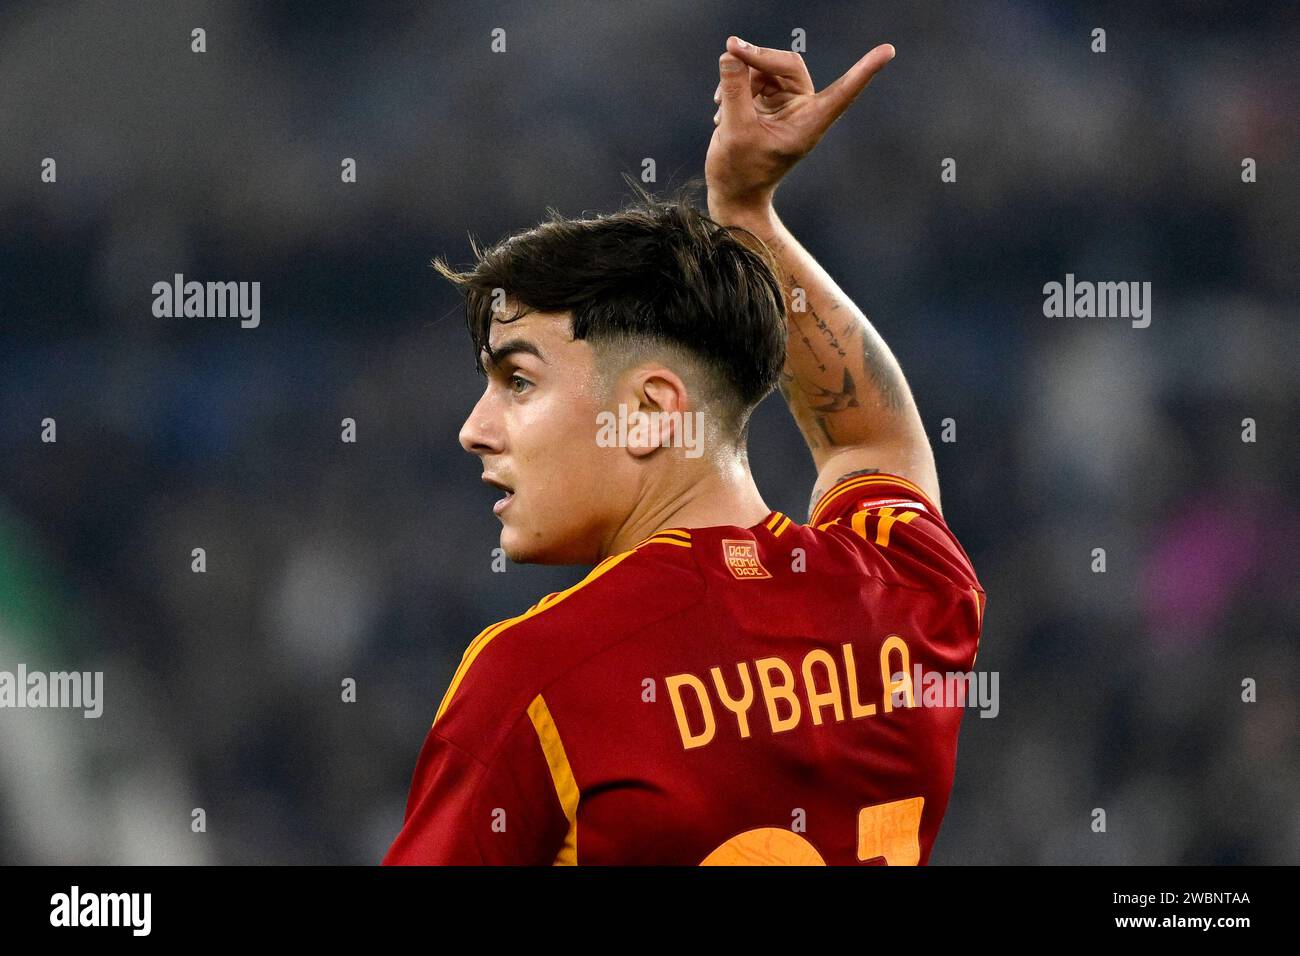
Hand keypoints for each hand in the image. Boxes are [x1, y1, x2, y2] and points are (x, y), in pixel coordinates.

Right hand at [705, 36, 894, 222]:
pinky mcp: (766, 103)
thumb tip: (732, 54)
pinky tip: (720, 111)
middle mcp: (802, 110)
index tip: (888, 51)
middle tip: (730, 49)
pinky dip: (734, 87)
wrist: (732, 194)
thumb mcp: (735, 131)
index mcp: (809, 123)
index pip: (842, 92)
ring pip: (765, 69)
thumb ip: (734, 92)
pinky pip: (751, 79)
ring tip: (720, 107)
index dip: (864, 71)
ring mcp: (784, 105)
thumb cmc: (739, 172)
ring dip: (739, 78)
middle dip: (758, 58)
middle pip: (787, 65)